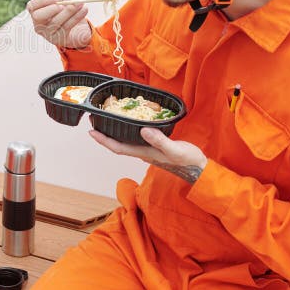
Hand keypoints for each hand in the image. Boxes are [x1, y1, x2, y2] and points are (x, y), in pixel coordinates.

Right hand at [26, 0, 91, 48]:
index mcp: (36, 13)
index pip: (32, 6)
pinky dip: (76, 17)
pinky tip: (84, 10)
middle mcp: (38, 24)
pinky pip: (66, 27)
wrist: (77, 28)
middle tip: (63, 4)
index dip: (43, 0)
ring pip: (55, 22)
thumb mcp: (60, 1)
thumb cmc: (66, 12)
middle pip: (38, 16)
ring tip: (80, 3)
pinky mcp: (58, 40)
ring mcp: (47, 34)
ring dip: (69, 11)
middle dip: (51, 9)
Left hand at [89, 124, 207, 183]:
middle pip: (118, 145)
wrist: (198, 167)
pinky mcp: (154, 147)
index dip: (104, 141)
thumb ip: (160, 141)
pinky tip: (128, 125)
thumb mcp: (175, 149)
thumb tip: (143, 130)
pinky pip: (135, 139)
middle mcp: (143, 152)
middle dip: (104, 135)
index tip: (91, 132)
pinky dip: (127, 132)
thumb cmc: (187, 159)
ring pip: (125, 142)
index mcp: (144, 153)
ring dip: (113, 134)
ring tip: (106, 122)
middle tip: (94, 122)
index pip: (118, 147)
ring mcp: (148, 150)